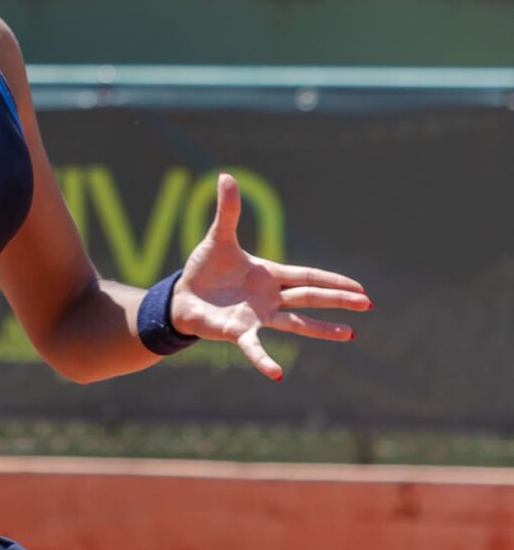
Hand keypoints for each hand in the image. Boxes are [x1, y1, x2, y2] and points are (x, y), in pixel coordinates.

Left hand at [171, 173, 371, 380]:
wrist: (182, 295)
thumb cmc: (204, 269)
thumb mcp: (217, 238)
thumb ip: (227, 211)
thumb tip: (225, 175)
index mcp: (269, 275)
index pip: (307, 276)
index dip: (332, 279)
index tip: (359, 286)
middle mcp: (269, 298)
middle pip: (309, 297)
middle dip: (338, 299)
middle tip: (368, 304)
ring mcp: (257, 316)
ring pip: (296, 324)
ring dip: (322, 330)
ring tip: (350, 335)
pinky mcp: (238, 331)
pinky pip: (254, 348)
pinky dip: (264, 361)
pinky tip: (278, 374)